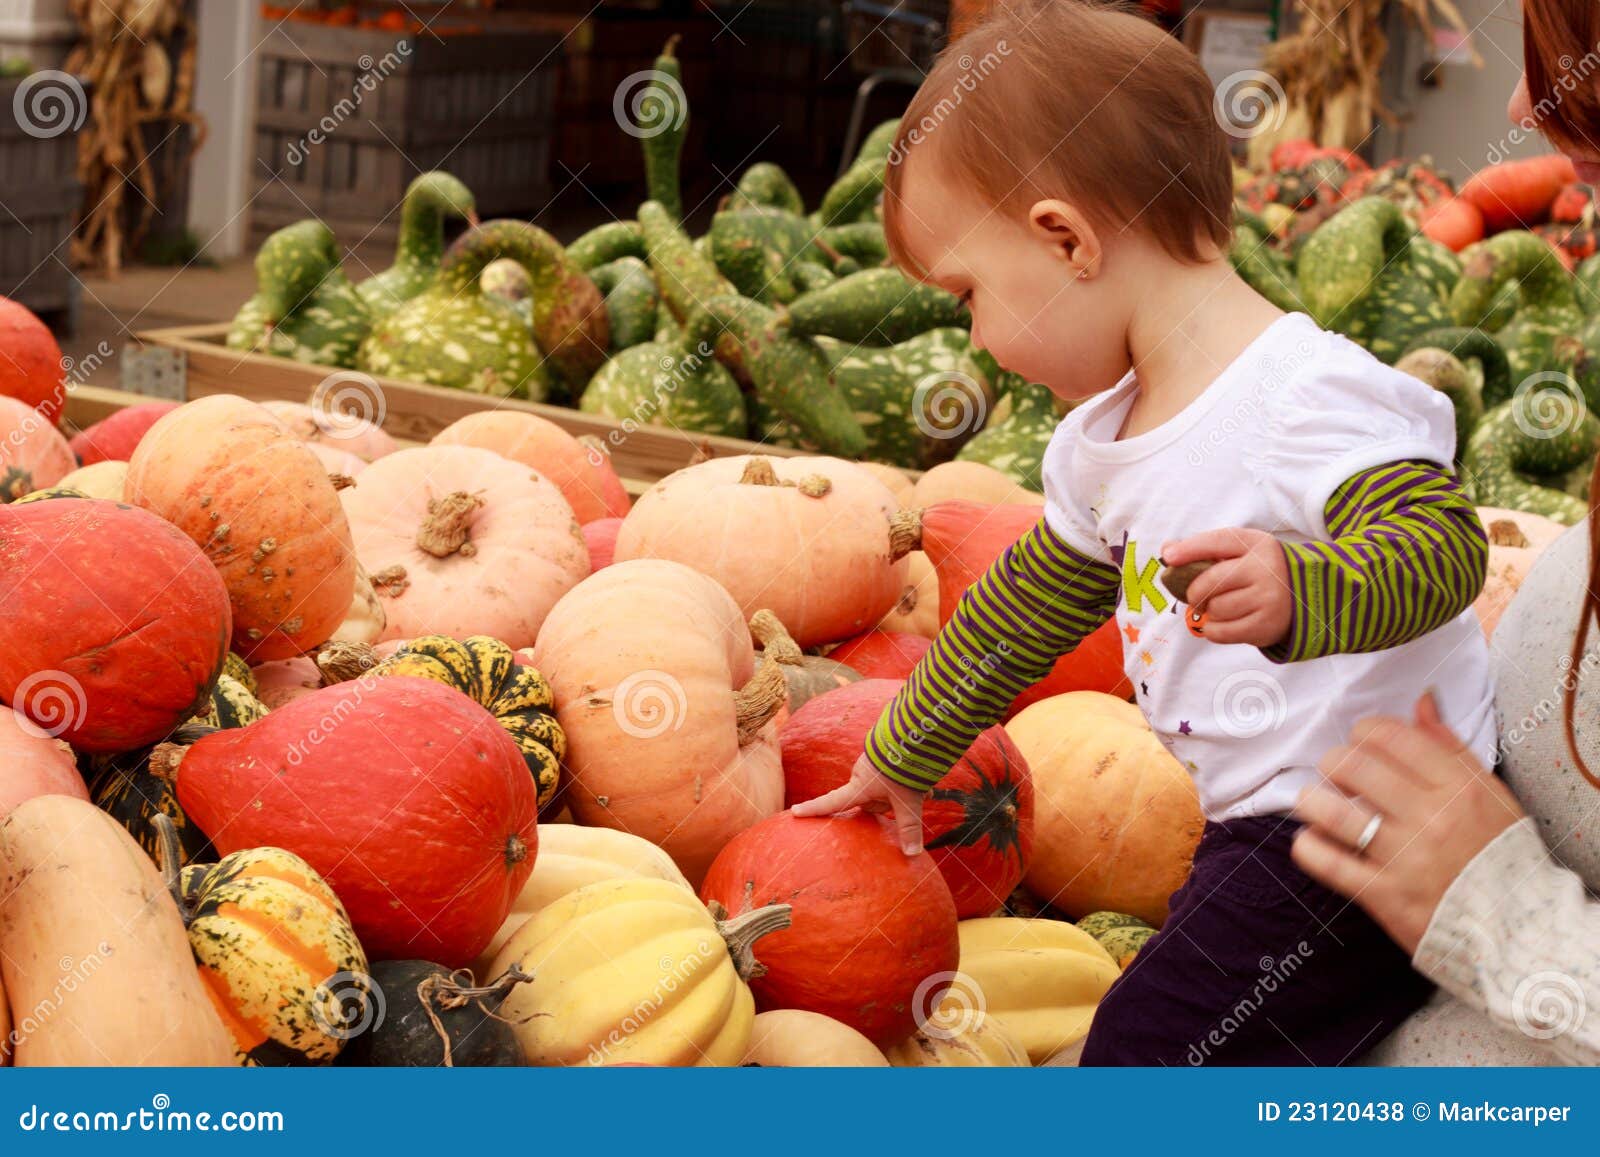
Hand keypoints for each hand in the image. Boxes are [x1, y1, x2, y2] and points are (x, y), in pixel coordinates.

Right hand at [789, 752, 927, 855]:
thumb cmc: (904, 770)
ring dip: (902, 793)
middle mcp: (861, 776)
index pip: (832, 803)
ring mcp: (872, 765)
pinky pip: (894, 778)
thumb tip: (911, 854)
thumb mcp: (907, 801)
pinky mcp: (884, 756)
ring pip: (886, 790)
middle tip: (906, 800)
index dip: (813, 809)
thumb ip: (909, 827)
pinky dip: (908, 782)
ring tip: (919, 789)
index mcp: (859, 787)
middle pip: (871, 802)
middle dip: (889, 804)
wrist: (913, 733)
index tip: (794, 811)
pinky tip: (923, 781)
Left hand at [1160, 527, 1291, 647]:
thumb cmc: (1257, 572)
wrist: (1302, 598)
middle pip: (1209, 582)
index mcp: (1257, 544)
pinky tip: (1222, 623)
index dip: (1189, 549)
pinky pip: (1221, 632)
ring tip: (1221, 608)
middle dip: (1195, 592)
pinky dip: (1213, 630)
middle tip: (1197, 597)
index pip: (1217, 541)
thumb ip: (1203, 548)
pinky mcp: (1266, 625)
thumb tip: (1167, 549)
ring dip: (1209, 612)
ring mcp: (1268, 598)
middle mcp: (1265, 569)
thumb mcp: (1240, 551)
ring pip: (1215, 608)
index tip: (1169, 558)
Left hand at [1290, 689, 1526, 954]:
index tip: (1363, 744)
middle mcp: (1429, 817)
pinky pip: (1326, 862)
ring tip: (1316, 804)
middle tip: (1338, 776)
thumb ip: (1450, 747)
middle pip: (1352, 766)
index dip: (1364, 732)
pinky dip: (1308, 846)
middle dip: (1334, 763)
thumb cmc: (1501, 856)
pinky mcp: (1385, 896)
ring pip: (1330, 811)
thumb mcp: (1490, 795)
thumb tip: (1420, 701)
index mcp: (1457, 788)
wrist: (1519, 930)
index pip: (1389, 736)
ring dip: (1312, 801)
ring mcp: (1404, 858)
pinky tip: (1313, 840)